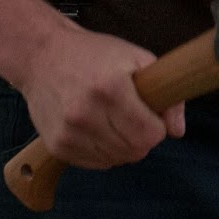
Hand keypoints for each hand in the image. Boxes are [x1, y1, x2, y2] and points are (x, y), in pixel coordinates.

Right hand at [19, 21, 185, 170]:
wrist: (41, 55)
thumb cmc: (93, 55)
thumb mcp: (136, 59)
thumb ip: (164, 95)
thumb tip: (177, 131)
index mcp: (110, 89)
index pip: (149, 135)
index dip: (157, 128)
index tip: (151, 116)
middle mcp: (85, 113)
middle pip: (134, 151)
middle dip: (142, 139)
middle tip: (134, 119)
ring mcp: (68, 132)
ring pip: (116, 161)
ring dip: (122, 147)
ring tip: (113, 121)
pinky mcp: (57, 145)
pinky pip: (95, 164)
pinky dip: (103, 152)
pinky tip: (96, 128)